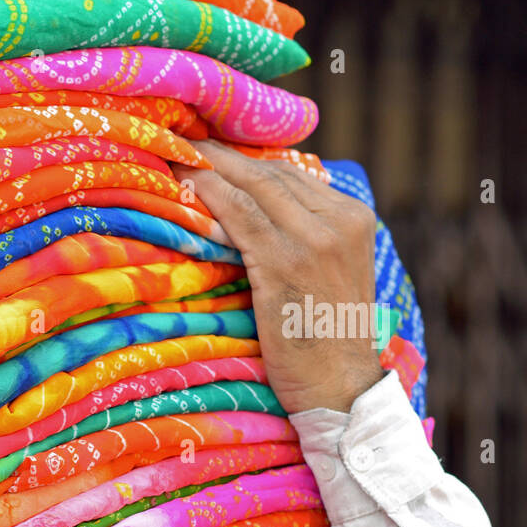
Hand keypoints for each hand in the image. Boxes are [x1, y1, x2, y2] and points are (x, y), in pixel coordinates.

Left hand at [172, 139, 386, 414]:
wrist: (339, 388)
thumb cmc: (321, 341)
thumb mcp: (324, 277)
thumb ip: (301, 239)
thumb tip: (248, 215)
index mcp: (352, 216)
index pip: (289, 174)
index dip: (243, 159)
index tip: (207, 148)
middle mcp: (339, 219)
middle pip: (269, 173)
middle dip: (222, 155)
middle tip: (180, 138)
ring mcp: (315, 240)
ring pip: (253, 188)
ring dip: (209, 167)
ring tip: (173, 154)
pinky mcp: (286, 263)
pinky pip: (240, 218)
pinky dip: (209, 197)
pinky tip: (184, 186)